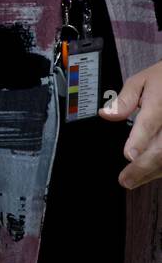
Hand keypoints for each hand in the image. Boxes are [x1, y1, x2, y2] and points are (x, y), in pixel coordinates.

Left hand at [101, 59, 161, 188]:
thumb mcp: (141, 81)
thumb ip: (124, 99)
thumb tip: (106, 114)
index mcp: (159, 103)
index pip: (149, 123)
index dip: (139, 140)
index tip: (129, 155)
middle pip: (161, 148)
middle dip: (143, 166)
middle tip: (125, 180)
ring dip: (152, 172)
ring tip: (132, 181)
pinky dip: (160, 168)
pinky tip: (148, 174)